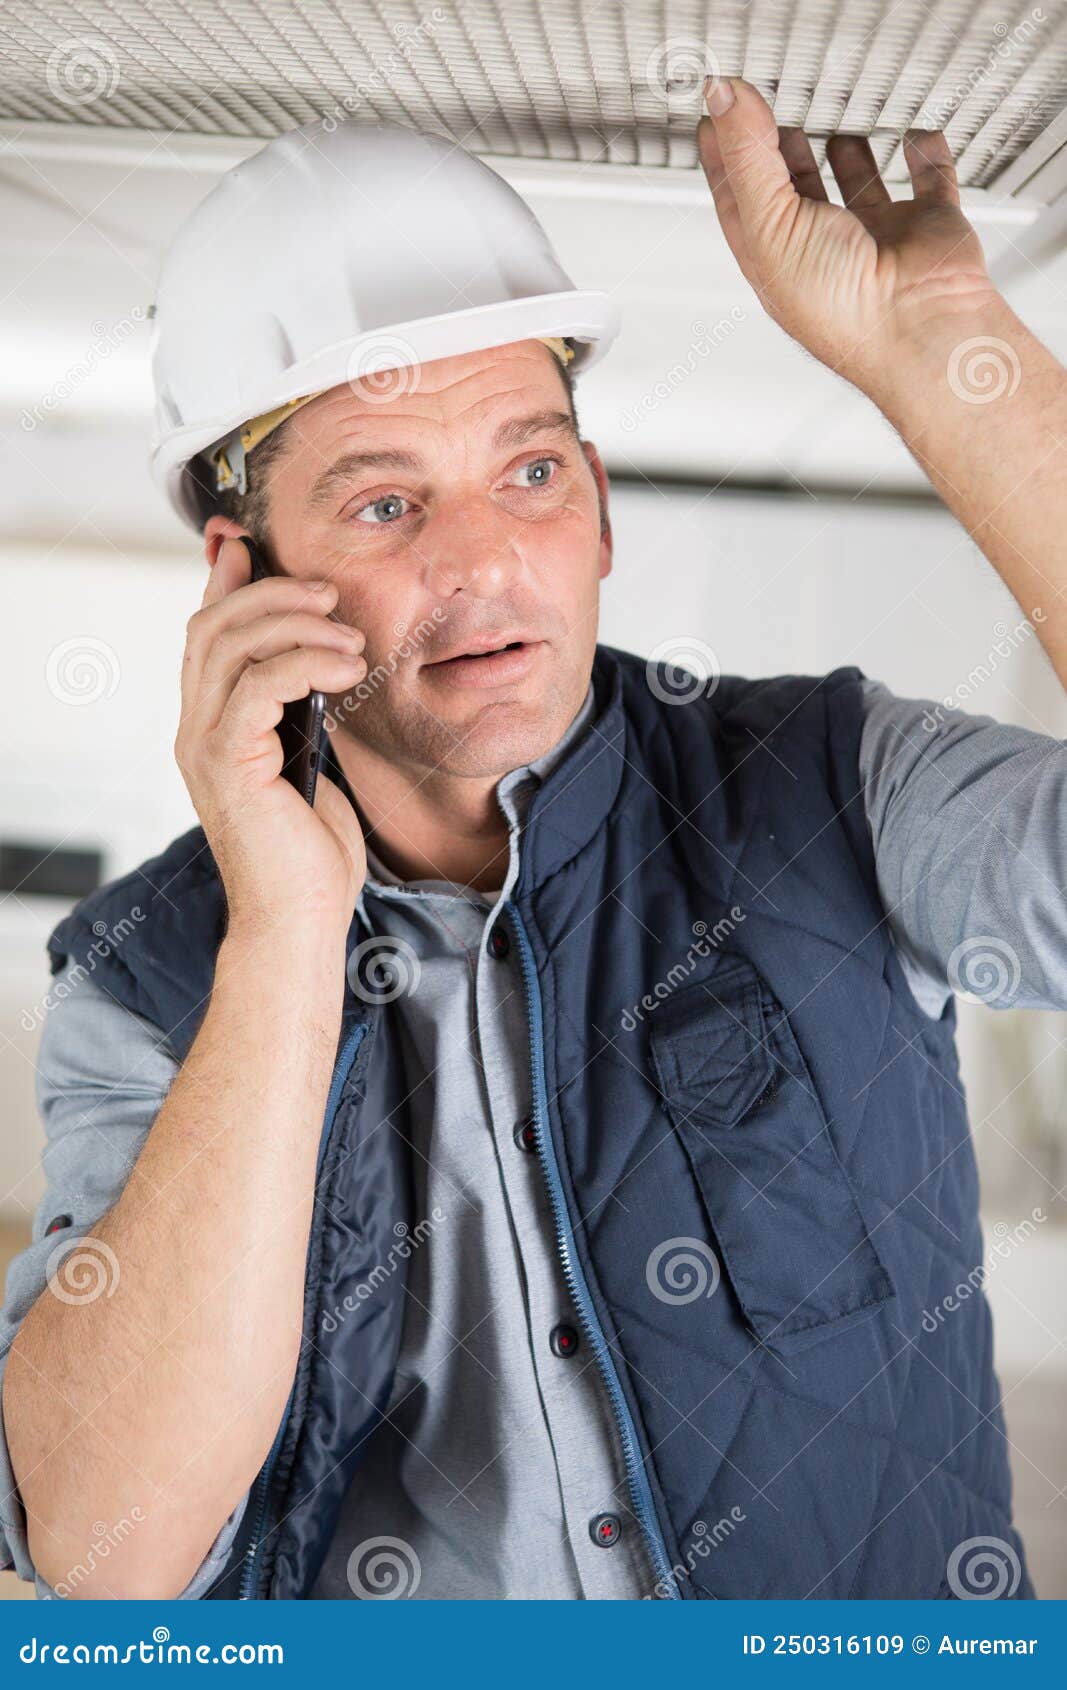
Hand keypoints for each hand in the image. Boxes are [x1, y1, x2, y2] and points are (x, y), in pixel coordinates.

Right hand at [175, 536, 368, 934]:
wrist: (300, 919)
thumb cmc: (310, 852)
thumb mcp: (311, 761)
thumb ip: (302, 710)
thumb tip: (321, 658)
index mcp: (211, 724)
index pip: (204, 631)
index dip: (227, 580)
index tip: (257, 544)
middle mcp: (195, 728)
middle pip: (212, 624)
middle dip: (273, 593)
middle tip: (330, 594)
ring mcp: (204, 744)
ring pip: (230, 643)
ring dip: (296, 624)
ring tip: (349, 638)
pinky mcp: (227, 761)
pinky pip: (257, 683)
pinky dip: (304, 662)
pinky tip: (345, 667)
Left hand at [697, 77, 998, 396]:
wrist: (917, 329)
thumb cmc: (839, 307)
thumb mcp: (770, 222)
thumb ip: (747, 154)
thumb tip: (724, 97)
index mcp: (775, 258)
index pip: (740, 199)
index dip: (725, 157)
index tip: (716, 116)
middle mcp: (824, 250)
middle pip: (795, 191)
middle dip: (781, 152)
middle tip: (769, 113)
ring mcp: (876, 239)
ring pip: (858, 186)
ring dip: (848, 156)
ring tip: (835, 124)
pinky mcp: (926, 227)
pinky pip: (929, 181)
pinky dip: (925, 156)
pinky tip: (915, 138)